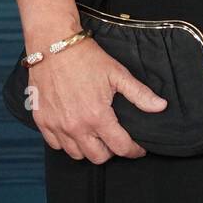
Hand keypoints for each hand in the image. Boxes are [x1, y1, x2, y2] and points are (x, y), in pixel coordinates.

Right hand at [27, 38, 167, 161]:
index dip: (133, 150)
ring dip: (89, 149)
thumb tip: (161, 106)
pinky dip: (67, 143)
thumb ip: (140, 94)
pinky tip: (76, 130)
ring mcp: (56, 126)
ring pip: (76, 154)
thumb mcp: (117, 73)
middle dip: (111, 151)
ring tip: (97, 135)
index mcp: (97, 116)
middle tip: (116, 140)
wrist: (54, 46)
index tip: (138, 149)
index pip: (120, 147)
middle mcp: (75, 126)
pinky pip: (56, 145)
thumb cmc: (87, 58)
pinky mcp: (41, 121)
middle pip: (97, 157)